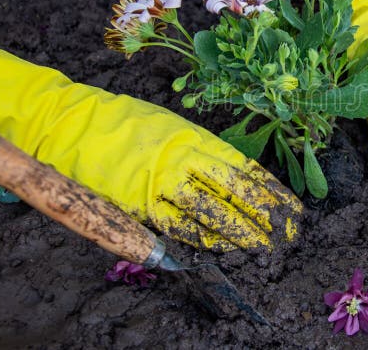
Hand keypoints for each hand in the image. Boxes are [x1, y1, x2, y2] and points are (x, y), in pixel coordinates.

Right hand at [0, 44, 301, 250]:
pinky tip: (219, 245)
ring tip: (260, 244)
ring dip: (236, 231)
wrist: (76, 124)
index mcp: (194, 138)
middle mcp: (182, 159)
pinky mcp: (137, 203)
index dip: (270, 191)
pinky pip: (175, 225)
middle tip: (285, 234)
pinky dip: (199, 237)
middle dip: (263, 215)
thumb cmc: (128, 123)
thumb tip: (233, 172)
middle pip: (232, 193)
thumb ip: (201, 150)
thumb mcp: (173, 126)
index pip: (242, 169)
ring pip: (208, 213)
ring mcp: (159, 183)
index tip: (291, 207)